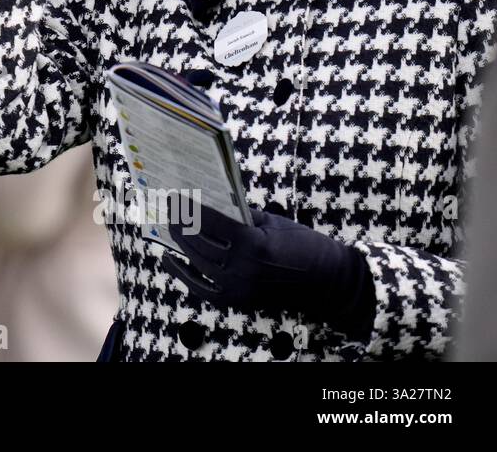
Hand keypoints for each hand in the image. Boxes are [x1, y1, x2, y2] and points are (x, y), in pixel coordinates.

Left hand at [162, 199, 374, 338]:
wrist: (328, 281)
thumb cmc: (303, 244)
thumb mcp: (272, 221)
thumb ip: (240, 215)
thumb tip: (209, 203)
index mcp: (253, 244)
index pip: (210, 223)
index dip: (189, 208)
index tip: (175, 196)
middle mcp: (242, 268)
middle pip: (199, 242)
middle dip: (180, 222)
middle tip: (168, 206)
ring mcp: (238, 287)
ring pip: (198, 262)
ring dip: (180, 242)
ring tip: (171, 225)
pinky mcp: (238, 300)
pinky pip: (202, 289)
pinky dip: (183, 274)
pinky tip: (169, 258)